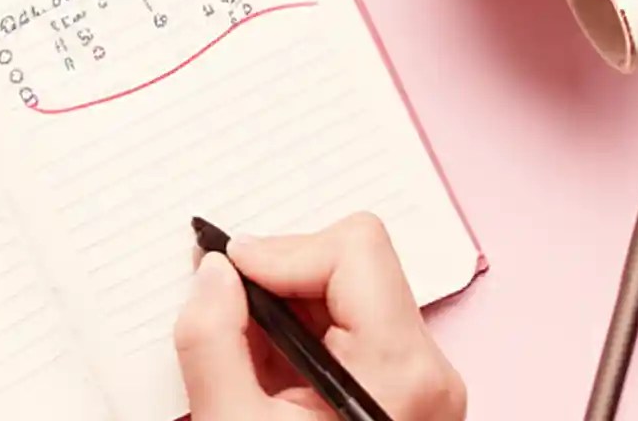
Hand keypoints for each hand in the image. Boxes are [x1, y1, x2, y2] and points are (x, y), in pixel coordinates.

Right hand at [174, 213, 466, 420]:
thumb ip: (211, 339)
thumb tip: (213, 276)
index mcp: (401, 372)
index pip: (353, 248)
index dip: (280, 251)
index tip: (231, 274)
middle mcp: (426, 370)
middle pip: (351, 262)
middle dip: (280, 279)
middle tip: (231, 319)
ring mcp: (419, 381)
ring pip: (348, 289)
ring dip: (287, 308)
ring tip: (250, 361)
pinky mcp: (404, 389)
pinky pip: (350, 325)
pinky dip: (301, 334)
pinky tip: (271, 375)